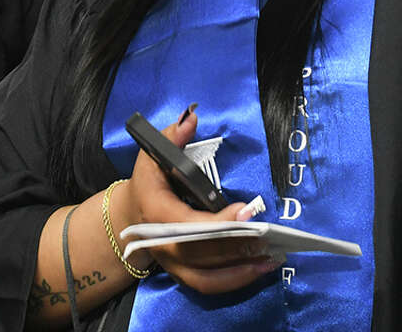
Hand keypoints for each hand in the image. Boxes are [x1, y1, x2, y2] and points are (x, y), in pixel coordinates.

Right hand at [118, 110, 277, 295]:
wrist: (129, 220)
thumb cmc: (148, 184)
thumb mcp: (152, 156)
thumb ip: (172, 138)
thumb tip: (191, 118)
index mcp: (155, 213)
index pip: (187, 223)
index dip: (217, 222)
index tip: (246, 211)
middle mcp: (162, 244)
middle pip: (201, 254)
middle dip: (236, 246)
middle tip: (269, 236)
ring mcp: (173, 265)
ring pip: (207, 278)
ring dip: (241, 270)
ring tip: (272, 257)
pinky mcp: (184, 275)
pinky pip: (210, 285)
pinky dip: (236, 280)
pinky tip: (261, 267)